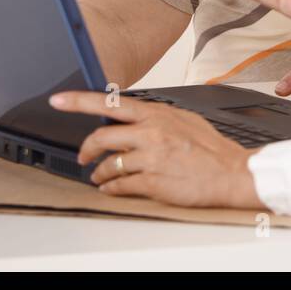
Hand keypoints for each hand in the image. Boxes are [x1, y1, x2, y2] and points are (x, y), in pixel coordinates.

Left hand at [49, 91, 263, 208]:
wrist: (232, 173)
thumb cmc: (211, 149)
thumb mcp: (184, 120)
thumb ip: (156, 118)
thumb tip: (133, 117)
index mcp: (158, 114)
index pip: (110, 103)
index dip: (79, 101)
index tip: (58, 100)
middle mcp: (151, 132)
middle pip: (102, 136)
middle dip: (86, 149)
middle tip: (83, 156)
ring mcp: (151, 157)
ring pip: (109, 164)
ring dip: (99, 172)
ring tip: (100, 176)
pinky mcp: (153, 181)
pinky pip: (120, 185)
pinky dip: (111, 189)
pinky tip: (112, 189)